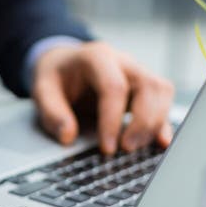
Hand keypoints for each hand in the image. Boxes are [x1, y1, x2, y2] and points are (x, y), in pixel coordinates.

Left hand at [31, 41, 174, 153]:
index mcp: (96, 57)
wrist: (64, 63)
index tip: (107, 148)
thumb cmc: (56, 77)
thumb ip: (52, 113)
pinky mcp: (143, 87)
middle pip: (148, 86)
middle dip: (141, 122)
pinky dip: (162, 122)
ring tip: (135, 148)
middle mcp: (123, 62)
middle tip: (126, 149)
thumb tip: (68, 136)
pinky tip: (160, 142)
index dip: (113, 120)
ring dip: (154, 122)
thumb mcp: (42, 90)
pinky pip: (162, 100)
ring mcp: (136, 72)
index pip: (114, 87)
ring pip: (161, 91)